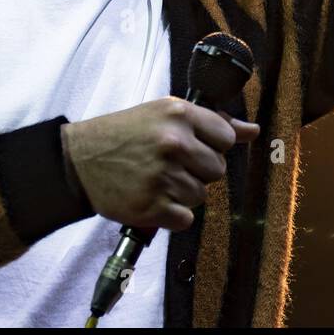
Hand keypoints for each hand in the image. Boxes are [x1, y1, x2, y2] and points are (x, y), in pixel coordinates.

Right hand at [61, 98, 260, 231]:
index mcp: (179, 114)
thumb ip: (214, 123)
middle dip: (198, 171)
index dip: (211, 146)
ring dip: (182, 194)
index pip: (227, 138)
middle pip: (217, 170)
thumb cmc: (126, 133)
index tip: (191, 147)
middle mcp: (173, 143)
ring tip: (156, 180)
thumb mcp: (166, 114)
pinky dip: (170, 216)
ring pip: (201, 197)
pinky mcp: (151, 207)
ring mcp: (162, 176)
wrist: (79, 159)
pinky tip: (152, 198)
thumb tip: (253, 131)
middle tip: (169, 165)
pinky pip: (185, 220)